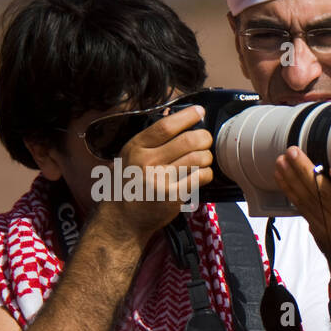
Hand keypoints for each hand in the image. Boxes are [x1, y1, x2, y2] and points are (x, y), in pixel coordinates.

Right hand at [98, 105, 213, 243]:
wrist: (123, 218)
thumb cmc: (129, 184)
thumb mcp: (130, 157)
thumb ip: (150, 140)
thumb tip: (172, 117)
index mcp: (136, 148)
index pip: (165, 126)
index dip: (186, 116)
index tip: (198, 112)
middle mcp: (147, 162)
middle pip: (188, 141)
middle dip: (204, 137)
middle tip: (206, 140)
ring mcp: (160, 180)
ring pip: (198, 158)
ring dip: (207, 156)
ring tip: (203, 159)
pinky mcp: (173, 196)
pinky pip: (200, 177)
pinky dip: (206, 173)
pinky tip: (201, 174)